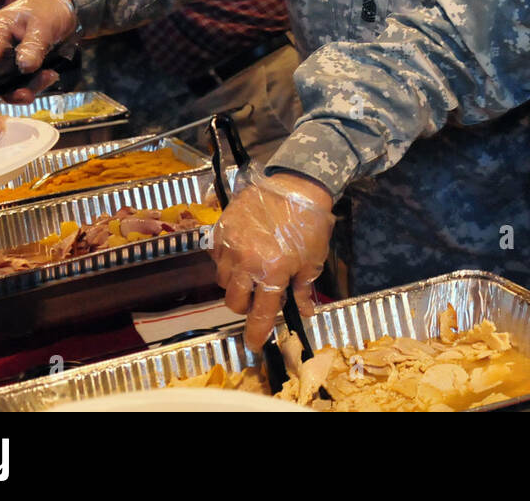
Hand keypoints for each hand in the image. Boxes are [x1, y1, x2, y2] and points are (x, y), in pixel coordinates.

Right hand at [0, 0, 77, 101]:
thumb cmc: (48, 8)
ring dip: (30, 86)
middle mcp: (0, 47)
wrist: (65, 7)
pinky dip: (38, 82)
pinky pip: (27, 80)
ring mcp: (13, 57)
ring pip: (13, 82)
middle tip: (28, 95)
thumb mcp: (42, 25)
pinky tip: (51, 75)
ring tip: (49, 77)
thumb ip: (33, 46)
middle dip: (13, 89)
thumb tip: (24, 68)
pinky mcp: (26, 64)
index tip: (3, 90)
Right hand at [210, 168, 335, 350]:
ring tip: (252, 271)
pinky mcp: (221, 229)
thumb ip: (302, 290)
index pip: (259, 315)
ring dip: (237, 283)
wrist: (297, 186)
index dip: (256, 334)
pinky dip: (227, 260)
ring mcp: (231, 245)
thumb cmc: (310, 224)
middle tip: (259, 296)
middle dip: (246, 305)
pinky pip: (217, 256)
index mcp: (272, 274)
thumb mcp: (312, 261)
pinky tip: (243, 252)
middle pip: (234, 301)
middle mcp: (247, 263)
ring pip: (224, 280)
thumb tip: (302, 314)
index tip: (254, 344)